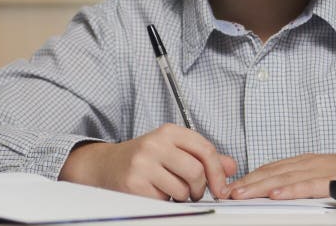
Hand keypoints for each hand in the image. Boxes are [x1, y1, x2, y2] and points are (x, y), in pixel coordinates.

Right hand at [58, 124, 236, 200]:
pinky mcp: (133, 185)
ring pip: (182, 190)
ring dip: (182, 197)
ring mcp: (143, 164)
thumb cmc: (144, 158)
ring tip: (171, 191)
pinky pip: (164, 201)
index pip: (205, 149)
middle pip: (196, 172)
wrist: (104, 166)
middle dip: (200, 189)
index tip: (221, 187)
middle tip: (194, 192)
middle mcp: (155, 144)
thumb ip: (203, 156)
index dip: (218, 172)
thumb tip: (231, 166)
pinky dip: (165, 202)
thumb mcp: (173, 148)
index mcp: (169, 132)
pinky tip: (157, 194)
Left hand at [228, 146, 335, 199]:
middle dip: (246, 183)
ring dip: (260, 185)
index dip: (248, 178)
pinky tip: (277, 194)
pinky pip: (311, 184)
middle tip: (225, 193)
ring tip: (240, 194)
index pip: (271, 168)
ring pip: (286, 176)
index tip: (229, 188)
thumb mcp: (327, 177)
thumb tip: (282, 194)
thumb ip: (305, 183)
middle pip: (272, 171)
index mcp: (307, 162)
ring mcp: (324, 169)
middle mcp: (311, 162)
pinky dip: (292, 188)